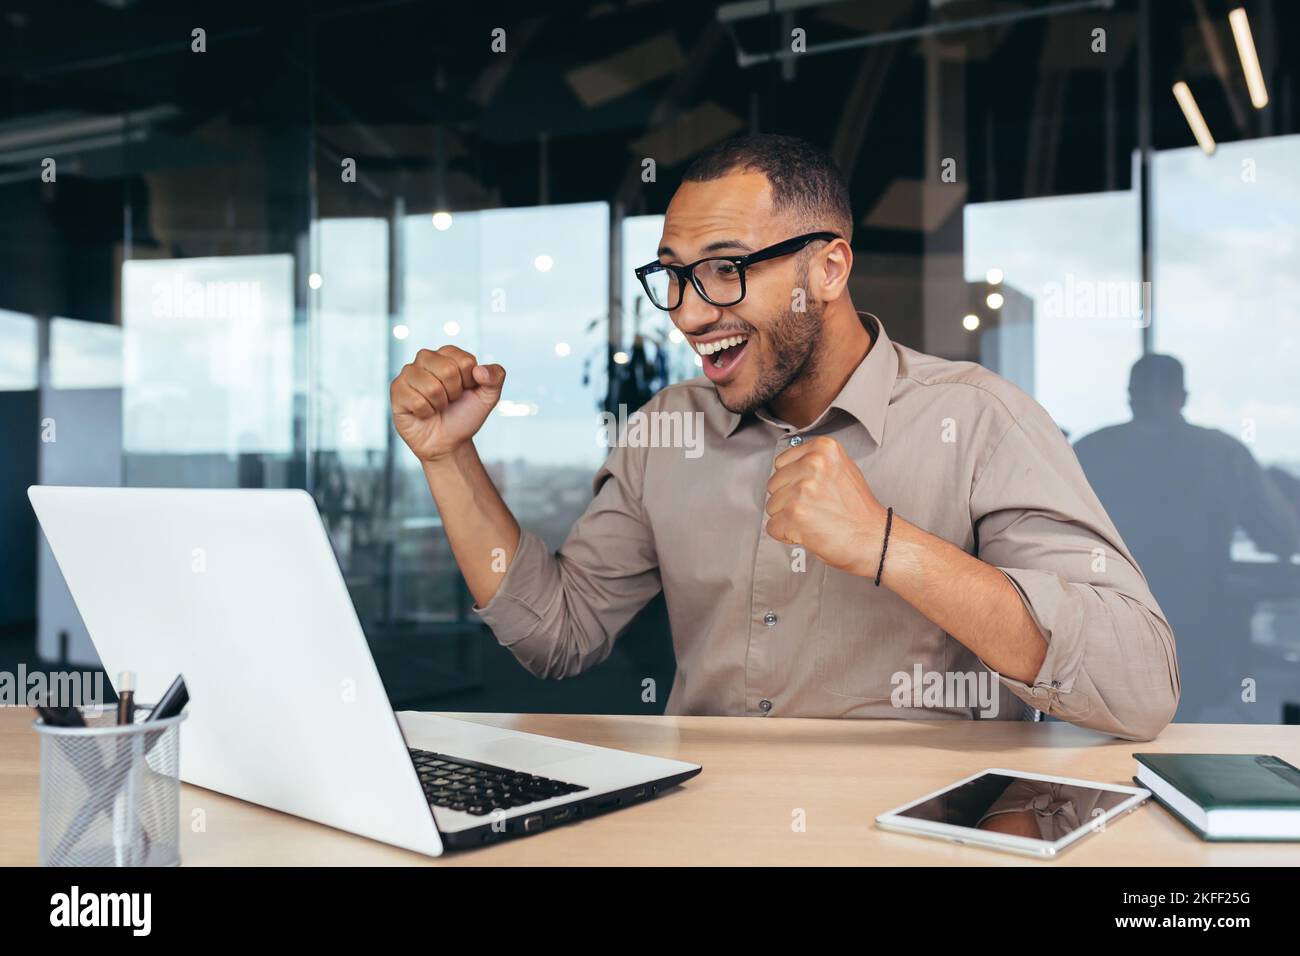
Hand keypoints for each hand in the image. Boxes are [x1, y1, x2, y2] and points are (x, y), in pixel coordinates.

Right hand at [390, 345, 505, 461]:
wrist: (448, 442)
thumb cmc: (464, 415)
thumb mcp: (489, 397)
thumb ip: (496, 377)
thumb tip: (479, 370)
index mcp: (448, 354)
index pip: (466, 361)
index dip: (470, 383)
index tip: (465, 391)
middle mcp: (426, 357)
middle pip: (448, 371)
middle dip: (454, 394)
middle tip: (449, 401)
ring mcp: (409, 372)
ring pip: (432, 387)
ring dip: (440, 404)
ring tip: (436, 406)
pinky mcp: (397, 389)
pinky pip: (417, 400)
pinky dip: (426, 413)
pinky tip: (423, 413)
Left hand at [764, 436, 888, 576]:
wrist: (876, 539)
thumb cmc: (859, 511)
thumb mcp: (843, 469)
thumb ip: (815, 463)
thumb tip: (788, 467)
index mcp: (824, 448)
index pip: (781, 462)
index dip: (793, 482)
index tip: (811, 492)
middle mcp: (813, 464)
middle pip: (773, 484)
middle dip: (788, 500)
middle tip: (815, 509)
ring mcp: (803, 489)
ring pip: (771, 507)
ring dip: (788, 518)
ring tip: (815, 520)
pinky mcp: (795, 514)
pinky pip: (772, 527)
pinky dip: (787, 535)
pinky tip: (809, 532)